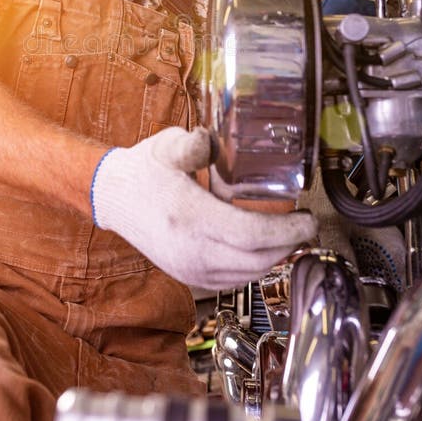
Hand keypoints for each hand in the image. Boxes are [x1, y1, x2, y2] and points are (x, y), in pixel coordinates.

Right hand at [91, 126, 317, 289]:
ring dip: (275, 258)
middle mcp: (190, 249)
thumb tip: (219, 140)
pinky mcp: (187, 275)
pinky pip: (233, 280)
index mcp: (190, 216)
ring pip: (248, 275)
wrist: (113, 197)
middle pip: (257, 260)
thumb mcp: (169, 145)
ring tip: (290, 237)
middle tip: (306, 226)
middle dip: (289, 245)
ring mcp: (188, 267)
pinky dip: (255, 267)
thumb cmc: (144, 170)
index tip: (308, 219)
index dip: (288, 231)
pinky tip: (264, 249)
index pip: (251, 235)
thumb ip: (198, 143)